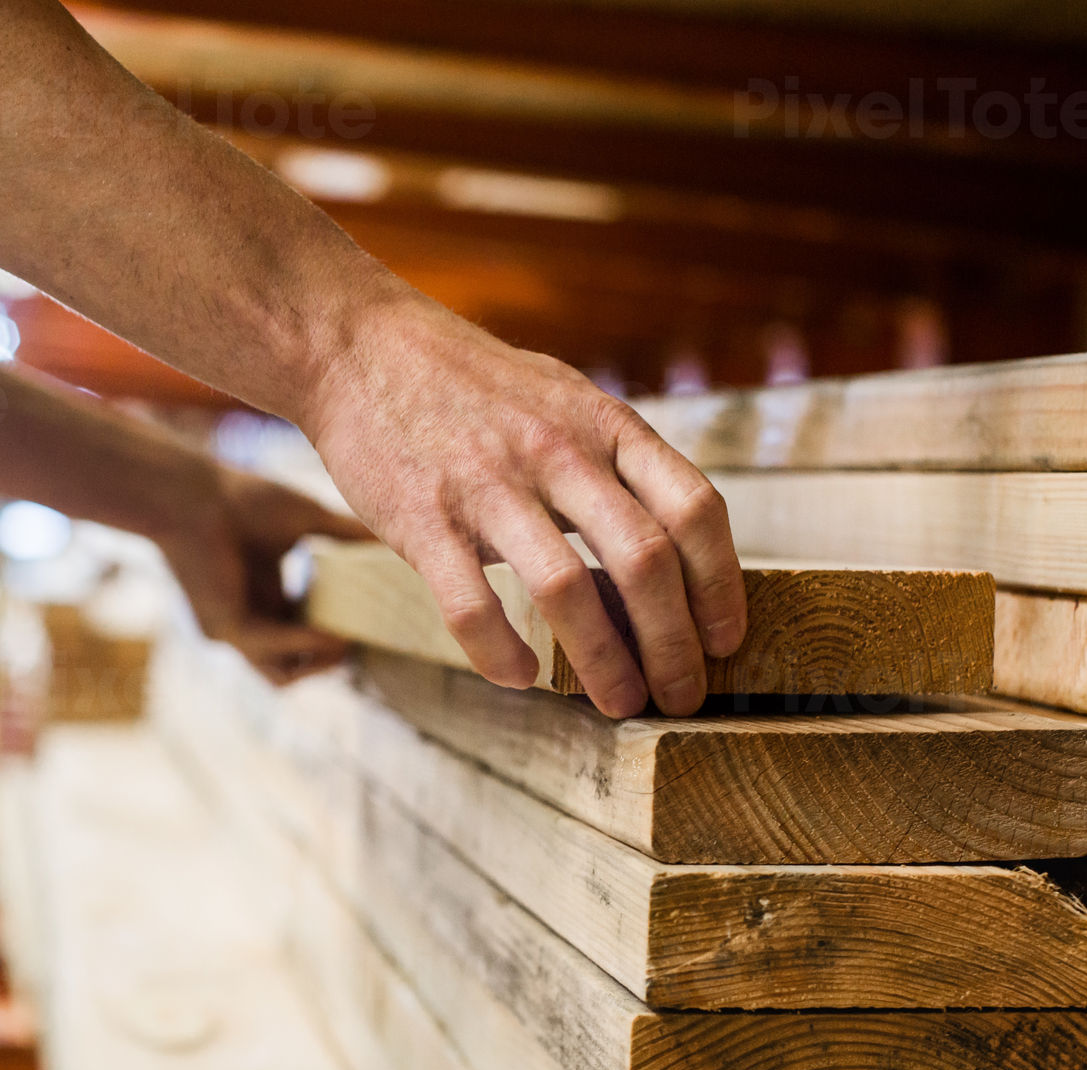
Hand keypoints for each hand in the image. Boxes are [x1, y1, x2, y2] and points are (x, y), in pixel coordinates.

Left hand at [159, 467, 371, 684]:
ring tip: (348, 643)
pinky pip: (270, 650)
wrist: (191, 492)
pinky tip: (333, 635)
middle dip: (332, 661)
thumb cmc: (239, 499)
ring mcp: (234, 630)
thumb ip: (346, 532)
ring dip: (319, 665)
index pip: (304, 639)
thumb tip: (391, 533)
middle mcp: (249, 620)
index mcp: (265, 599)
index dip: (337, 640)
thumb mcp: (307, 519)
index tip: (371, 628)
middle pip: (296, 667)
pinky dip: (304, 645)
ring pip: (282, 675)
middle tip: (363, 640)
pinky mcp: (224, 627)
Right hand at [299, 295, 746, 716]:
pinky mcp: (423, 519)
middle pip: (646, 561)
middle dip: (675, 645)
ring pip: (568, 590)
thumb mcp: (563, 398)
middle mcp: (557, 453)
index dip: (723, 585)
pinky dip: (501, 654)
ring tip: (618, 703)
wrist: (360, 348)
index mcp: (603, 424)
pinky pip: (471, 605)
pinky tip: (518, 676)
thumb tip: (667, 541)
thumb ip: (613, 460)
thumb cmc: (469, 383)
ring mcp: (489, 486)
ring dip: (603, 663)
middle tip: (681, 695)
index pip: (694, 509)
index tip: (726, 639)